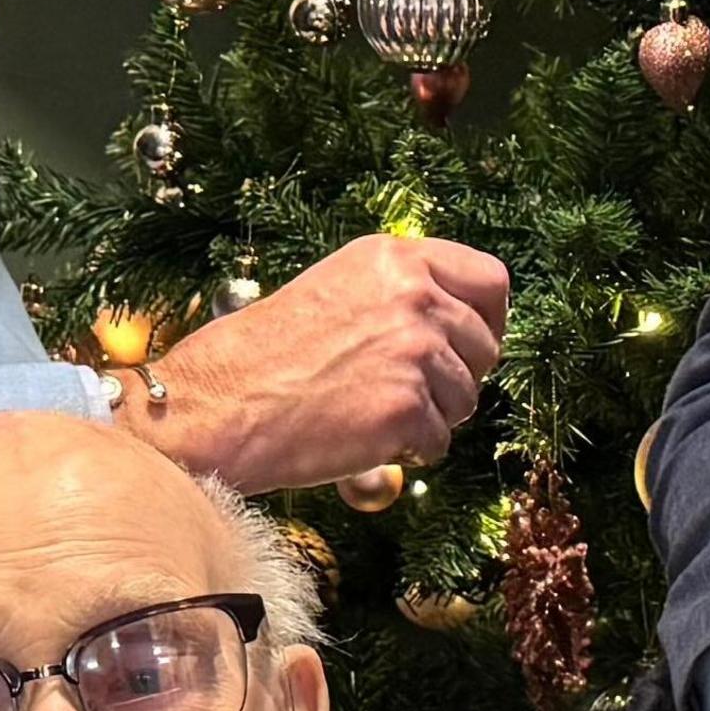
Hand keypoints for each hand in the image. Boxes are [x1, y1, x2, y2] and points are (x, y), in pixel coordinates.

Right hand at [137, 237, 508, 493]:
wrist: (219, 403)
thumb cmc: (265, 354)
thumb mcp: (337, 289)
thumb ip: (399, 294)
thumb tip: (458, 322)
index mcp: (394, 259)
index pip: (491, 279)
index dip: (489, 318)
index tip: (474, 341)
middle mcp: (413, 297)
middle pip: (485, 345)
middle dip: (459, 376)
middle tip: (410, 392)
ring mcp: (414, 352)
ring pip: (467, 397)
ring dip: (432, 416)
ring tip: (371, 412)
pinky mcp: (407, 408)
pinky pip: (440, 441)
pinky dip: (410, 451)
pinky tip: (363, 438)